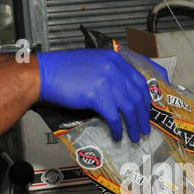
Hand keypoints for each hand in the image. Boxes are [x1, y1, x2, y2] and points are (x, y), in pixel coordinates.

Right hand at [37, 48, 160, 141]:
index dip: (146, 97)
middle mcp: (113, 68)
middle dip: (143, 114)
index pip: (139, 79)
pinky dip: (117, 128)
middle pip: (137, 94)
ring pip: (129, 107)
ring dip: (133, 124)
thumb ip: (110, 73)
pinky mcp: (98, 95)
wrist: (44, 74)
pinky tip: (117, 134)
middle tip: (144, 126)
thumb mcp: (92, 63)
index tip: (149, 108)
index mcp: (113, 58)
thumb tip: (122, 92)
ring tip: (134, 135)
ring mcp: (107, 81)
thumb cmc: (63, 70)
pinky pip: (114, 116)